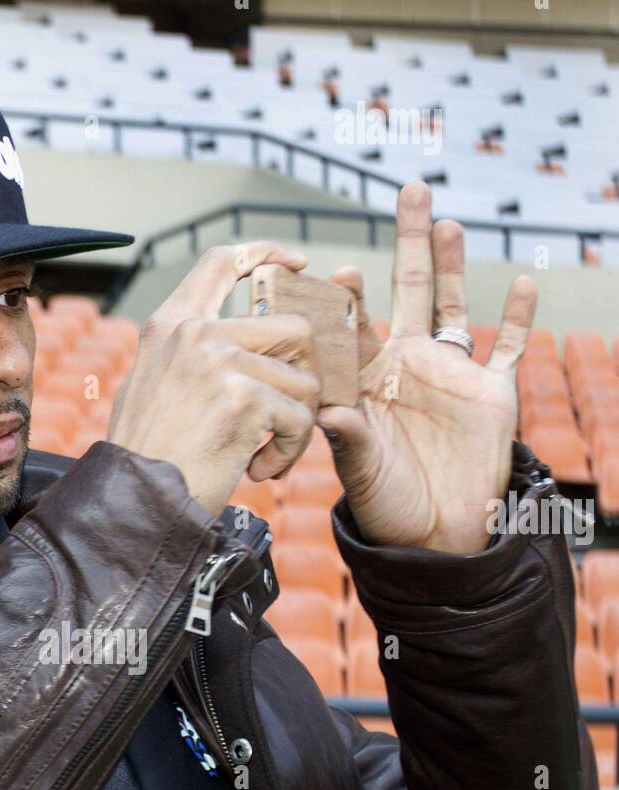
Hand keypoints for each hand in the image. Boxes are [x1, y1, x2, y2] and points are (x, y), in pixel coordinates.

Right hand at [107, 241, 321, 516]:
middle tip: (283, 420)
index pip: (222, 261)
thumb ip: (185, 355)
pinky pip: (300, 418)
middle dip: (301, 378)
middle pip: (293, 328)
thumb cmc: (146, 459)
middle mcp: (195, 333)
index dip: (266, 254)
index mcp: (170, 325)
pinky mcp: (244, 398)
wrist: (135, 504)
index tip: (297, 264)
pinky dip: (289, 451)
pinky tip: (258, 470)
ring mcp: (220, 362)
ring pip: (305, 380)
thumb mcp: (149, 387)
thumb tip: (234, 341)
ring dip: (295, 426)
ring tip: (263, 456)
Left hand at [319, 181, 536, 553]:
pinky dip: (518, 319)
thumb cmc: (385, 504)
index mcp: (367, 380)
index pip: (356, 327)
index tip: (337, 274)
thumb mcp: (361, 471)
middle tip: (408, 191)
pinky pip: (507, 347)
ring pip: (454, 305)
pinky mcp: (491, 391)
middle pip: (409, 291)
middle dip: (410, 243)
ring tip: (447, 223)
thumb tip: (328, 411)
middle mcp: (407, 366)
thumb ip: (347, 438)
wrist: (434, 535)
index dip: (348, 300)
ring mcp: (451, 374)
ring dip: (454, 265)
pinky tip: (524, 285)